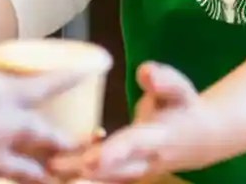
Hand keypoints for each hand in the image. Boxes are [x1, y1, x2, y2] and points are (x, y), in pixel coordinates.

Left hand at [55, 62, 217, 181]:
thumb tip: (146, 71)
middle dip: (84, 172)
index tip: (92, 159)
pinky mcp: (123, 176)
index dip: (114, 152)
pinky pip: (100, 179)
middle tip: (54, 167)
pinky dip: (77, 175)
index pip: (134, 145)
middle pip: (113, 171)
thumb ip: (165, 81)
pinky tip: (50, 169)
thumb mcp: (181, 89)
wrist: (199, 139)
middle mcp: (145, 161)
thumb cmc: (184, 107)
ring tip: (46, 170)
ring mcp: (134, 173)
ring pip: (105, 179)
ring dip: (77, 177)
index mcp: (158, 137)